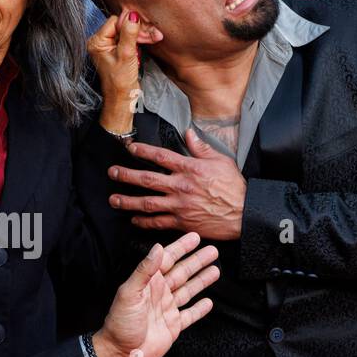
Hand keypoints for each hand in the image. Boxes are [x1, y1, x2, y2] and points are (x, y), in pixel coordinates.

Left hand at [87, 9, 161, 133]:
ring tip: (154, 38)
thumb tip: (132, 15)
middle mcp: (100, 42)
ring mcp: (109, 46)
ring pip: (128, 31)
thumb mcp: (127, 56)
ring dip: (142, 34)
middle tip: (154, 34)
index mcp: (97, 42)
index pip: (115, 21)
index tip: (145, 32)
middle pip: (122, 25)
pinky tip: (148, 41)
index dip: (131, 25)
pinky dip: (140, 40)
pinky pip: (129, 38)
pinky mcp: (117, 50)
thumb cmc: (120, 82)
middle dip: (139, 30)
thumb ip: (129, 34)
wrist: (122, 100)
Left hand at [92, 232, 218, 356]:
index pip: (167, 260)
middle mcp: (159, 293)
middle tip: (213, 250)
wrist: (121, 353)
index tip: (195, 237)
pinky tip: (209, 302)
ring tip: (216, 270)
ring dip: (202, 280)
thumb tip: (157, 248)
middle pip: (182, 273)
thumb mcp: (129, 292)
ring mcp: (167, 309)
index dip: (181, 248)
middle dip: (197, 261)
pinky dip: (199, 309)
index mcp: (149, 283)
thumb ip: (144, 270)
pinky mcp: (173, 326)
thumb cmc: (120, 323)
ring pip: (188, 290)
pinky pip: (190, 314)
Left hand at [108, 128, 246, 239]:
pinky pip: (158, 222)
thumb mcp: (220, 160)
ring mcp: (179, 206)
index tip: (129, 148)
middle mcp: (181, 186)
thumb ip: (201, 147)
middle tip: (112, 172)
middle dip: (126, 175)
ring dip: (128, 201)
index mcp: (189, 169)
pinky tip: (134, 220)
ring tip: (114, 200)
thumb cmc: (234, 187)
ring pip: (147, 203)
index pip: (160, 156)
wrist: (244, 212)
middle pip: (147, 179)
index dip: (142, 151)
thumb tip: (189, 133)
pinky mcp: (182, 222)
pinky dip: (144, 222)